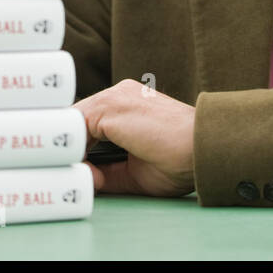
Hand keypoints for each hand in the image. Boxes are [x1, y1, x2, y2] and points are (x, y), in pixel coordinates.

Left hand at [75, 79, 195, 196]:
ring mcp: (116, 96)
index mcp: (131, 104)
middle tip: (69, 175)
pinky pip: (75, 125)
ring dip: (68, 148)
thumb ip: (109, 171)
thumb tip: (87, 179)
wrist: (203, 148)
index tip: (79, 173)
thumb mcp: (136, 170)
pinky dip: (71, 148)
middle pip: (79, 119)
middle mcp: (121, 93)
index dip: (79, 147)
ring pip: (73, 120)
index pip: (91, 122)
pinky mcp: (111, 106)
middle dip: (71, 147)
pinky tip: (76, 168)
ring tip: (70, 174)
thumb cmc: (180, 161)